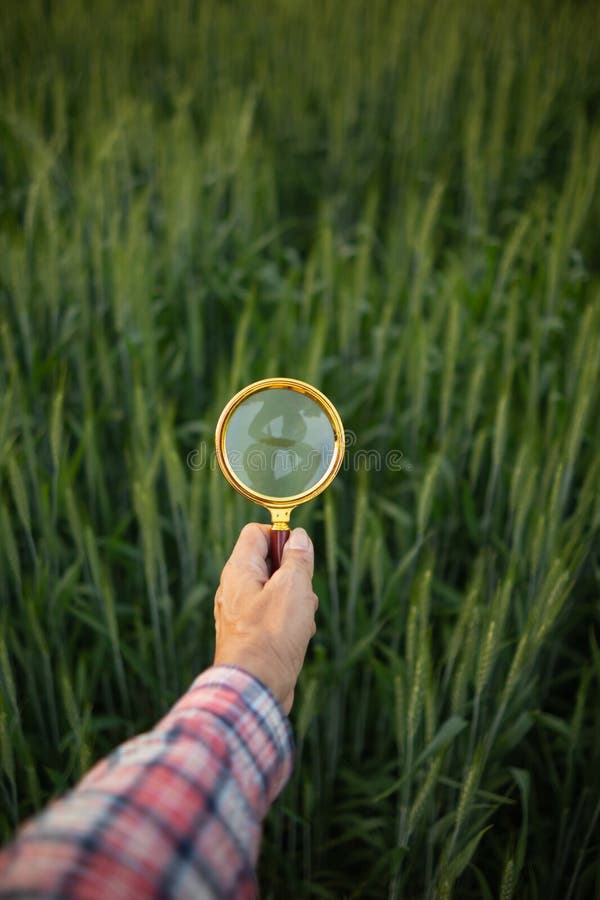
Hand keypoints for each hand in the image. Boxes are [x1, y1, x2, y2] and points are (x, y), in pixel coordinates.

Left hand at [213, 523, 317, 713]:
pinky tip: (298, 638)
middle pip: (270, 564)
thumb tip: (299, 537)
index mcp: (239, 570)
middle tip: (303, 592)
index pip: (256, 533)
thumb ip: (297, 559)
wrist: (255, 688)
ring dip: (297, 602)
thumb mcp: (293, 588)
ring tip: (302, 620)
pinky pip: (274, 617)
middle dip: (295, 575)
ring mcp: (240, 613)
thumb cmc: (271, 635)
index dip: (281, 536)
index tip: (300, 554)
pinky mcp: (249, 635)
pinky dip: (290, 623)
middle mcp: (234, 589)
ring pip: (276, 593)